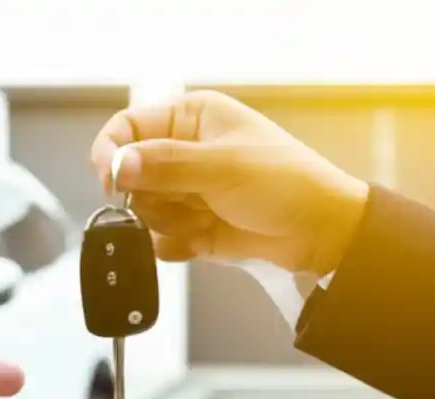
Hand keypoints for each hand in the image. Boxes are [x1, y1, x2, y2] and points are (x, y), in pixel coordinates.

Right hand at [90, 90, 368, 275]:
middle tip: (186, 201)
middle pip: (130, 176)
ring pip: (143, 212)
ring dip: (170, 222)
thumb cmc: (287, 184)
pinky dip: (177, 245)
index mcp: (191, 118)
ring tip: (207, 218)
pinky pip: (160, 240)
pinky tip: (205, 237)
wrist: (322, 233)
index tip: (114, 181)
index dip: (112, 153)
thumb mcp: (222, 166)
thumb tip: (118, 164)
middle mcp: (184, 152)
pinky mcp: (193, 227)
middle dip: (152, 197)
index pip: (127, 127)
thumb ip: (165, 166)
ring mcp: (188, 191)